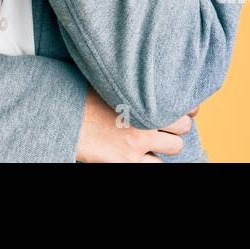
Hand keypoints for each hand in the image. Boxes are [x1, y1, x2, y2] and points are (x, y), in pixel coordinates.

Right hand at [73, 87, 200, 162]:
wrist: (62, 115)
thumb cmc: (82, 95)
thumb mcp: (110, 81)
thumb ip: (133, 84)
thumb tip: (146, 82)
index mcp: (143, 96)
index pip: (183, 104)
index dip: (187, 108)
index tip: (185, 110)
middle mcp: (146, 119)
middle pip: (183, 127)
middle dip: (178, 127)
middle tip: (168, 126)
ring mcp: (138, 143)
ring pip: (175, 148)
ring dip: (168, 145)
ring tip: (158, 142)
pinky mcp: (127, 161)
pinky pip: (156, 167)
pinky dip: (152, 161)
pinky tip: (144, 156)